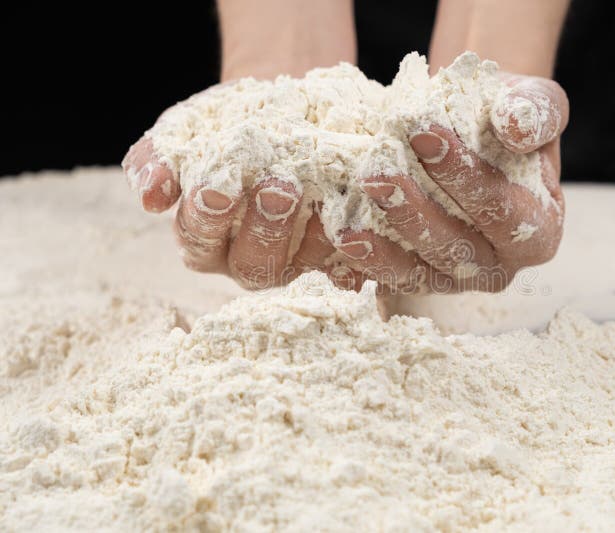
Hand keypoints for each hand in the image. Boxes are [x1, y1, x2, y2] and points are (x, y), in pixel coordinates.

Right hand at [121, 97, 428, 294]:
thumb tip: (149, 197)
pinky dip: (352, 236)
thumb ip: (158, 160)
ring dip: (310, 231)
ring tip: (315, 188)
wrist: (288, 107)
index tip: (215, 188)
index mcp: (209, 241)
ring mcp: (300, 259)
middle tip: (277, 187)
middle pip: (254, 264)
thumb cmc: (228, 123)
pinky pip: (348, 255)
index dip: (205, 222)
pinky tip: (354, 209)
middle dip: (264, 228)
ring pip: (303, 263)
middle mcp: (253, 259)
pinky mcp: (341, 250)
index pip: (200, 244)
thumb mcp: (187, 130)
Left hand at [358, 73, 568, 291]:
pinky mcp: (420, 280)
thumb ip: (538, 111)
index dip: (465, 175)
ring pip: (422, 270)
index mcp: (539, 231)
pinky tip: (341, 231)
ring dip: (385, 240)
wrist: (467, 128)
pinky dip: (367, 257)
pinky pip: (393, 276)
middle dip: (416, 212)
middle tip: (377, 174)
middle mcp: (500, 265)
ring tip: (352, 205)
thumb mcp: (535, 100)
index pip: (503, 210)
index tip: (425, 134)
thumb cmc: (504, 116)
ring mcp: (458, 279)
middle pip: (459, 249)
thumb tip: (516, 126)